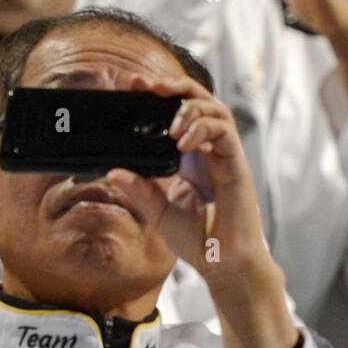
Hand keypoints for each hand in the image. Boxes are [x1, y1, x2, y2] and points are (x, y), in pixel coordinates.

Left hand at [110, 74, 297, 347]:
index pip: (177, 112)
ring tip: (170, 124)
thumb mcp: (158, 211)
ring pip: (214, 109)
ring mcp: (224, 154)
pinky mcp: (236, 163)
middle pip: (199, 100)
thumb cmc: (198, 239)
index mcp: (190, 156)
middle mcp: (208, 149)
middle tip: (149, 85)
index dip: (159, 95)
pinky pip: (224, 132)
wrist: (223, 262)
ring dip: (190, 107)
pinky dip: (203, 129)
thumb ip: (138, 191)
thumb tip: (111, 171)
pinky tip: (183, 141)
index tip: (134, 86)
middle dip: (175, 87)